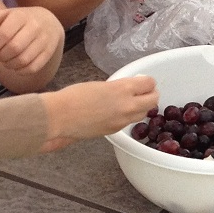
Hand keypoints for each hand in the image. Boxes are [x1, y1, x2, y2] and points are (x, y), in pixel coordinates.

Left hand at [0, 6, 64, 75]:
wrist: (49, 22)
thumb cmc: (22, 20)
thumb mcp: (5, 14)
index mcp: (21, 16)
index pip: (4, 34)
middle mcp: (35, 27)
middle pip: (13, 48)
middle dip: (0, 56)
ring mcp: (44, 40)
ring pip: (23, 60)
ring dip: (9, 64)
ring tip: (6, 61)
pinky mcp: (48, 53)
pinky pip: (33, 68)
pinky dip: (21, 71)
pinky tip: (16, 66)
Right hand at [39, 75, 158, 151]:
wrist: (60, 117)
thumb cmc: (74, 96)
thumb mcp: (101, 85)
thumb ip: (119, 87)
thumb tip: (130, 87)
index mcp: (122, 89)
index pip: (149, 84)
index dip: (148, 82)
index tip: (143, 82)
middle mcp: (127, 105)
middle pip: (153, 100)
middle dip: (151, 95)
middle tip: (143, 92)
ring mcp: (122, 120)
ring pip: (143, 113)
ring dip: (141, 107)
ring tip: (130, 102)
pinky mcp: (115, 130)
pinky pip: (130, 122)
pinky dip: (128, 116)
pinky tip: (117, 112)